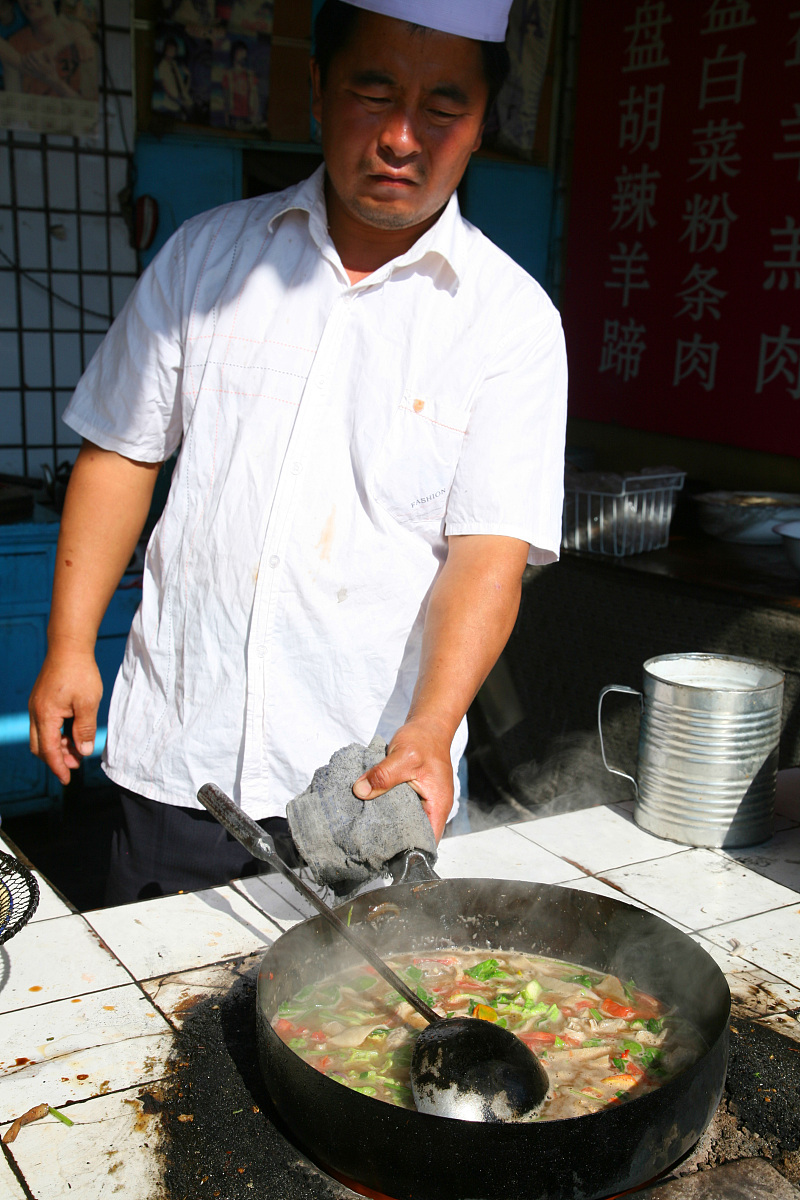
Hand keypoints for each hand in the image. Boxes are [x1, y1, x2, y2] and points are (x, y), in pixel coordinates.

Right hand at [29, 647, 102, 784]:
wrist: (69, 646)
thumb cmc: (80, 672)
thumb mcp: (88, 703)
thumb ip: (85, 729)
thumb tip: (83, 751)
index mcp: (45, 716)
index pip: (49, 750)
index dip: (58, 767)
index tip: (67, 780)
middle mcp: (36, 712)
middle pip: (40, 746)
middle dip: (56, 758)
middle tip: (76, 764)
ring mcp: (37, 705)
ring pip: (42, 736)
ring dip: (58, 745)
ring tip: (78, 749)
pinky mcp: (42, 699)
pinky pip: (45, 724)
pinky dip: (57, 733)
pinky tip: (73, 732)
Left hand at [352, 720, 454, 841]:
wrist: (428, 724)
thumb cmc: (423, 740)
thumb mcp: (403, 757)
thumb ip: (383, 775)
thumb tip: (360, 791)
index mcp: (437, 805)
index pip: (428, 841)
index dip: (412, 852)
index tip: (389, 856)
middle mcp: (432, 807)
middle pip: (415, 835)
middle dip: (395, 842)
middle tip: (370, 846)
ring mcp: (422, 801)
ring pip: (405, 822)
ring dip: (388, 825)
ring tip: (367, 833)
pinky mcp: (412, 794)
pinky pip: (399, 808)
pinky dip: (386, 810)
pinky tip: (369, 812)